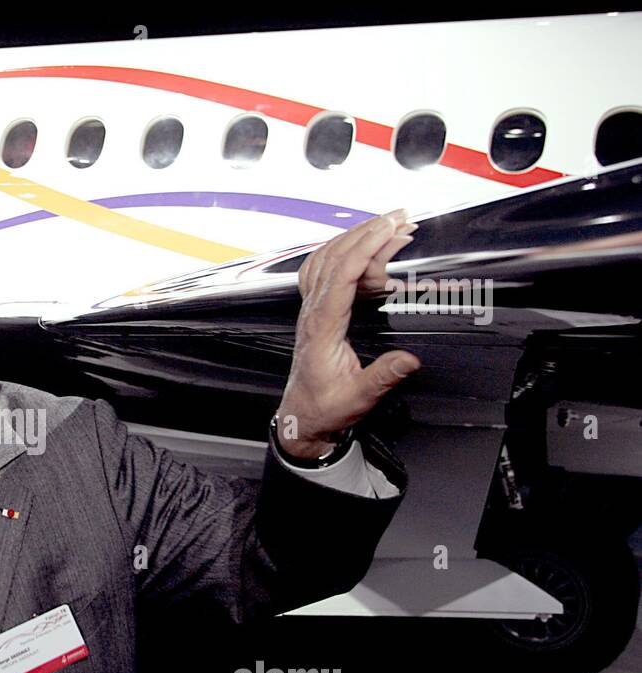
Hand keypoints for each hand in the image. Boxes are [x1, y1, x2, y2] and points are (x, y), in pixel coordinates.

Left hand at [276, 209, 420, 457]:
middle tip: (401, 217)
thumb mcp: (358, 397)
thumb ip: (383, 376)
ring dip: (356, 237)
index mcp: (322, 327)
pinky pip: (321, 270)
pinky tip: (358, 243)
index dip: (365, 248)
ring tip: (388, 224)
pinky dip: (341, 249)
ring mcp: (310, 309)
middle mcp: (313, 312)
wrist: (302, 416)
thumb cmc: (326, 407)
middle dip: (368, 232)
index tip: (389, 228)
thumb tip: (409, 359)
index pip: (341, 275)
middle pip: (334, 257)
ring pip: (326, 259)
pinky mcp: (315, 311)